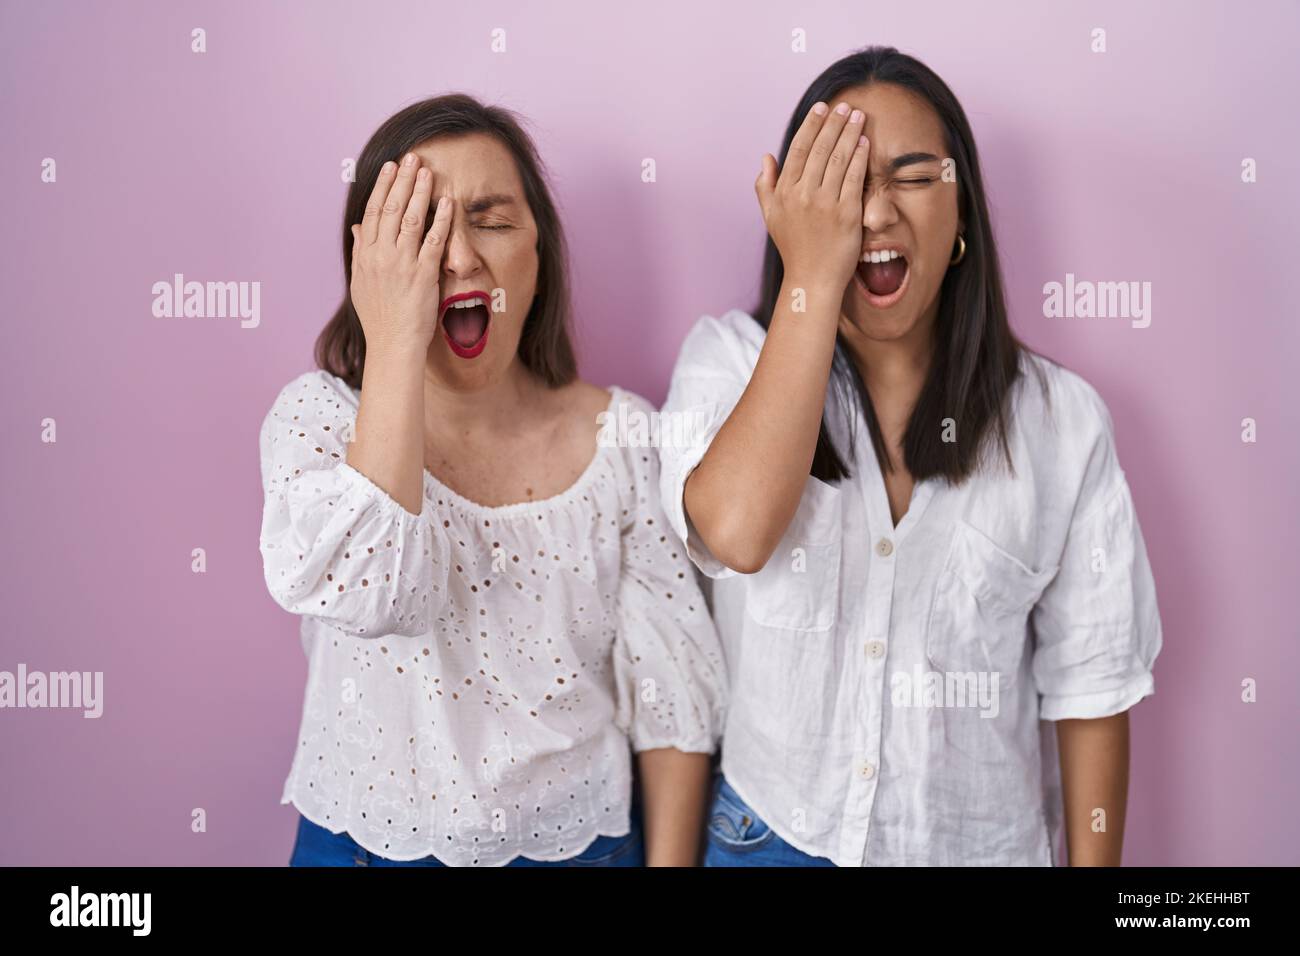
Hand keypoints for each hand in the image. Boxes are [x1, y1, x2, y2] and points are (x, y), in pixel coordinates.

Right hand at [349, 152, 453, 354]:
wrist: (392, 345)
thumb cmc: (379, 317)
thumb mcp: (361, 282)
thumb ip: (360, 251)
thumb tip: (358, 228)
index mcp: (365, 255)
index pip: (373, 212)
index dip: (382, 186)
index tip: (390, 167)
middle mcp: (381, 255)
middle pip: (391, 208)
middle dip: (402, 180)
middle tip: (411, 157)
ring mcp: (402, 264)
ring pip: (411, 219)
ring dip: (420, 191)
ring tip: (427, 171)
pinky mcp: (422, 274)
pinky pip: (433, 240)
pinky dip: (441, 219)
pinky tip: (448, 202)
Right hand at [755, 101, 868, 291]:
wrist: (812, 278)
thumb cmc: (794, 247)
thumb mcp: (771, 216)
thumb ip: (765, 186)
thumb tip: (766, 157)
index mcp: (784, 192)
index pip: (799, 149)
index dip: (811, 125)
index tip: (821, 108)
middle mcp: (802, 195)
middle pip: (821, 149)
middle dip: (834, 122)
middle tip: (844, 106)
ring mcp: (825, 204)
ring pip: (839, 158)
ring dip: (850, 133)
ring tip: (858, 116)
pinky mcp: (847, 213)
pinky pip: (855, 177)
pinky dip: (860, 157)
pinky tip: (865, 142)